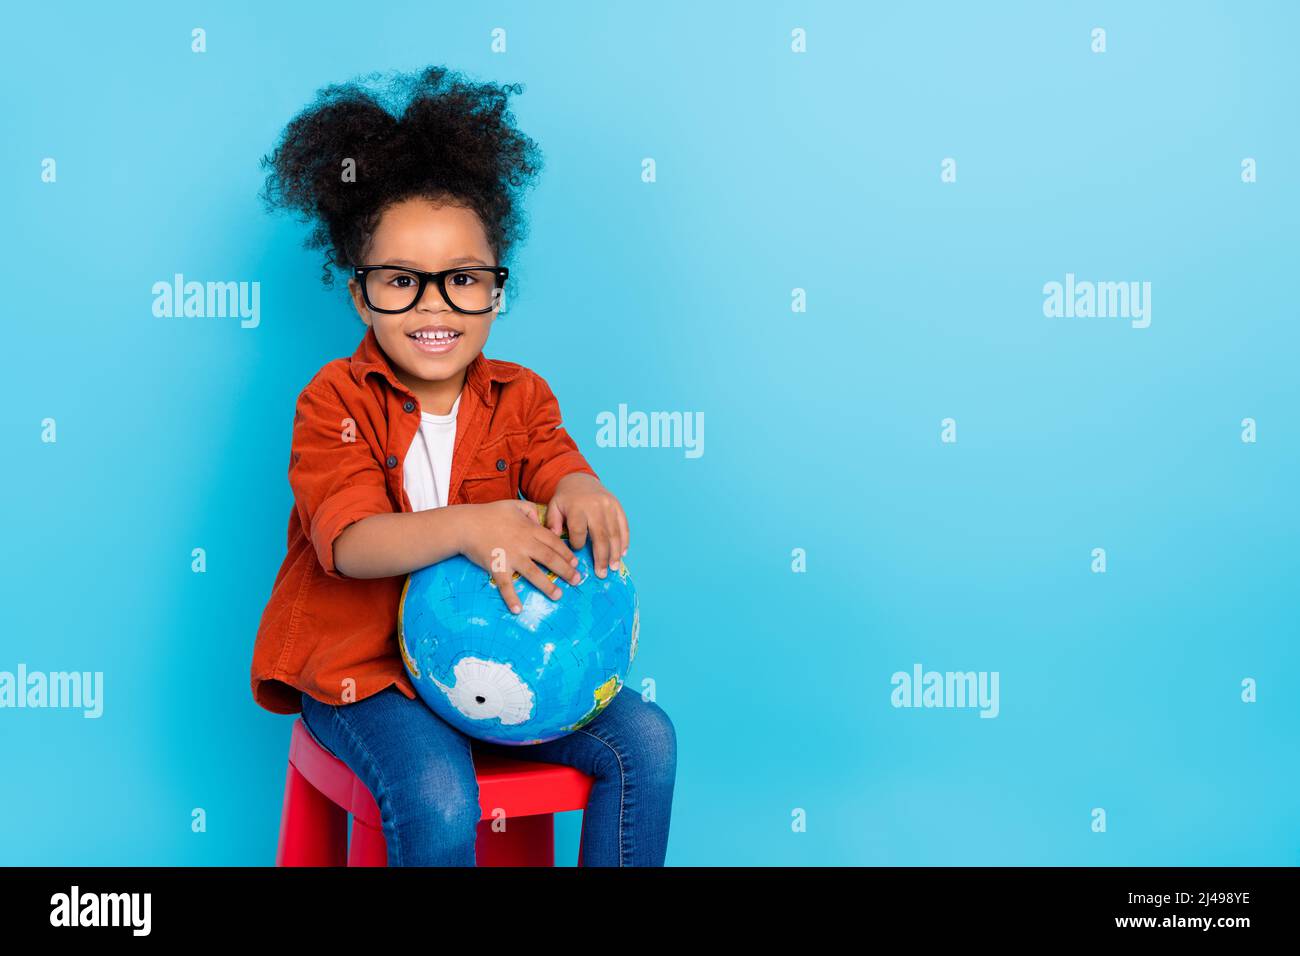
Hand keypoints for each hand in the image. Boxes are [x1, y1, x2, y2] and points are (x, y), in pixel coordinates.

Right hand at [458, 499, 580, 612]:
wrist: (465, 524)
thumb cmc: (489, 513)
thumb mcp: (513, 505)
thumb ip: (529, 510)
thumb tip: (539, 519)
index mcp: (530, 529)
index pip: (554, 542)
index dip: (566, 553)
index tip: (576, 563)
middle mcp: (524, 544)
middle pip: (550, 558)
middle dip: (566, 571)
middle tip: (577, 581)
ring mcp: (511, 556)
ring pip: (533, 573)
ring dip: (547, 585)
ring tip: (558, 595)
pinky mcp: (497, 567)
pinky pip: (506, 585)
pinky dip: (511, 598)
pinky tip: (518, 610)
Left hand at [545, 473, 628, 578]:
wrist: (580, 479)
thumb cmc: (566, 498)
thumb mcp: (554, 506)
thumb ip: (553, 522)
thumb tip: (556, 538)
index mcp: (578, 507)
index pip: (579, 531)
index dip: (578, 544)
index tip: (576, 553)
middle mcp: (596, 506)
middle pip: (600, 536)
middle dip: (602, 557)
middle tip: (601, 574)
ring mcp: (609, 506)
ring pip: (614, 533)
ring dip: (615, 553)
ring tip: (613, 568)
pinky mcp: (618, 507)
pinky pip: (624, 526)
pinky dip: (625, 541)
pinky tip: (623, 554)